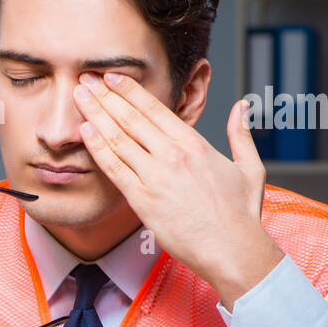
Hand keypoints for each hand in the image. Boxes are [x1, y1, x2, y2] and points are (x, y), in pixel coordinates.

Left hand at [72, 71, 283, 309]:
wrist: (232, 249)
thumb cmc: (241, 214)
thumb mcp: (250, 167)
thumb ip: (241, 134)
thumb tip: (242, 106)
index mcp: (194, 144)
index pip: (154, 108)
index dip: (128, 90)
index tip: (111, 76)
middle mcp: (172, 156)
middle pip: (130, 118)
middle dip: (104, 95)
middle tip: (85, 78)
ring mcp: (155, 177)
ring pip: (117, 138)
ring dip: (95, 114)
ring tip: (78, 96)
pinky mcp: (142, 201)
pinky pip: (114, 169)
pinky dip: (97, 148)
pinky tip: (85, 131)